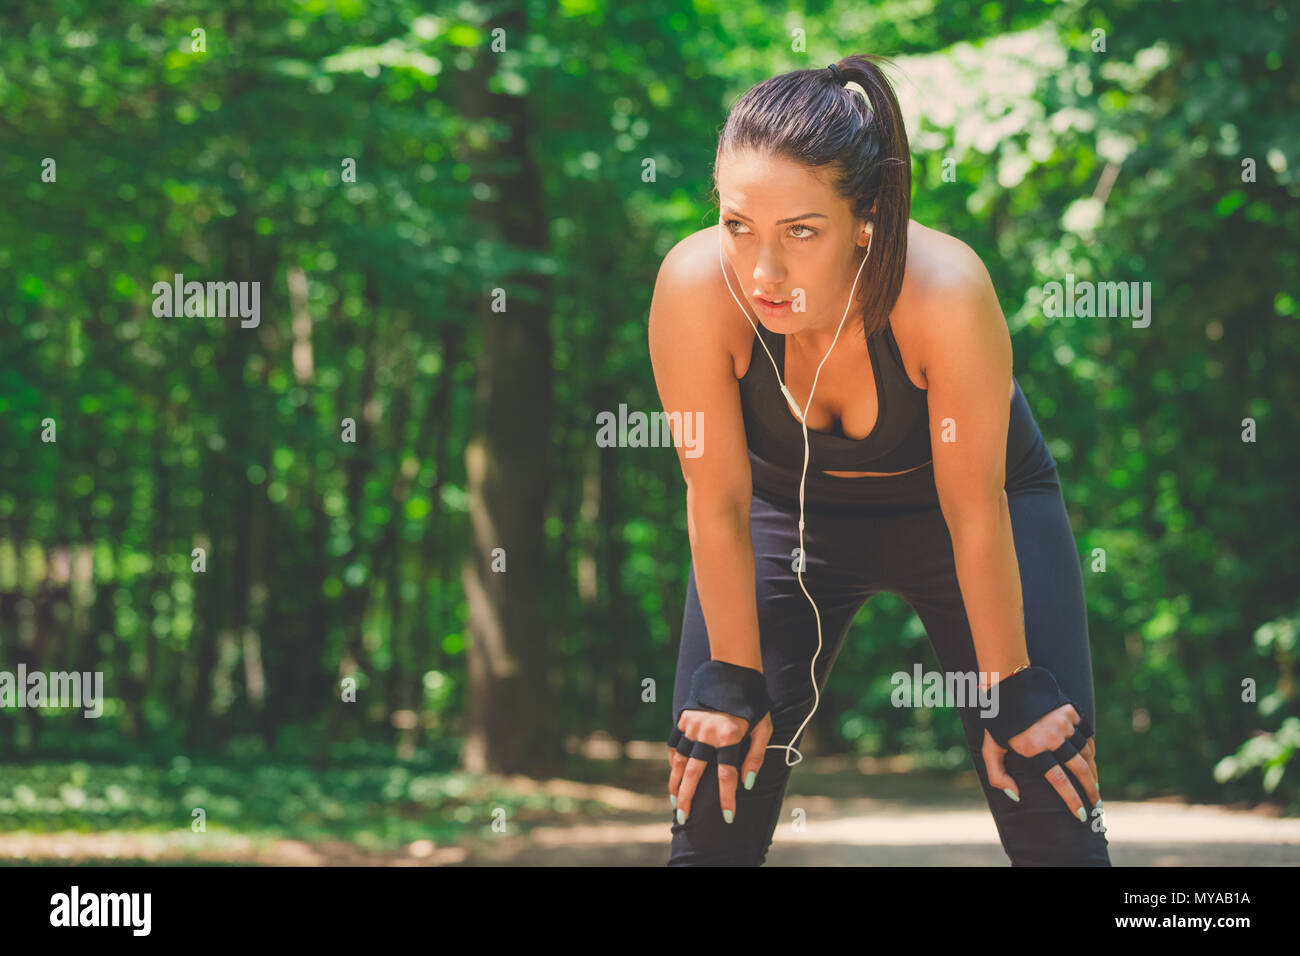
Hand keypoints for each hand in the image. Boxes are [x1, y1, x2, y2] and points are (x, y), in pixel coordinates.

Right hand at [667, 710, 771, 824]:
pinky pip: (675, 745)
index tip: (727, 817)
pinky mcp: (683, 719)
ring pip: (680, 761)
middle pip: (694, 774)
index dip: (727, 799)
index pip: (727, 776)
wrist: (734, 671)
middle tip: (683, 818)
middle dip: (687, 798)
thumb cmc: (753, 702)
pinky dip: (674, 761)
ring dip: (676, 783)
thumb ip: (755, 757)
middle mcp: (706, 733)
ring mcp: (692, 726)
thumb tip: (748, 784)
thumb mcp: (763, 728)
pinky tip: (674, 774)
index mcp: (728, 736)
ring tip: (674, 801)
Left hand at [982, 703, 1102, 825]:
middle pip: (1080, 770)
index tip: (1081, 814)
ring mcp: (1064, 723)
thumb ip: (998, 775)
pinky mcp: (1071, 712)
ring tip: (1094, 786)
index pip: (1059, 780)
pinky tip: (1091, 762)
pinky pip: (1086, 736)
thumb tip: (1016, 796)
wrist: (1008, 684)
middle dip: (1091, 790)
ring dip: (1092, 772)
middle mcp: (1052, 737)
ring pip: (1086, 753)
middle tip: (1097, 805)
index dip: (1072, 799)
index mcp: (1033, 748)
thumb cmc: (997, 720)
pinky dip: (1090, 750)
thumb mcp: (990, 748)